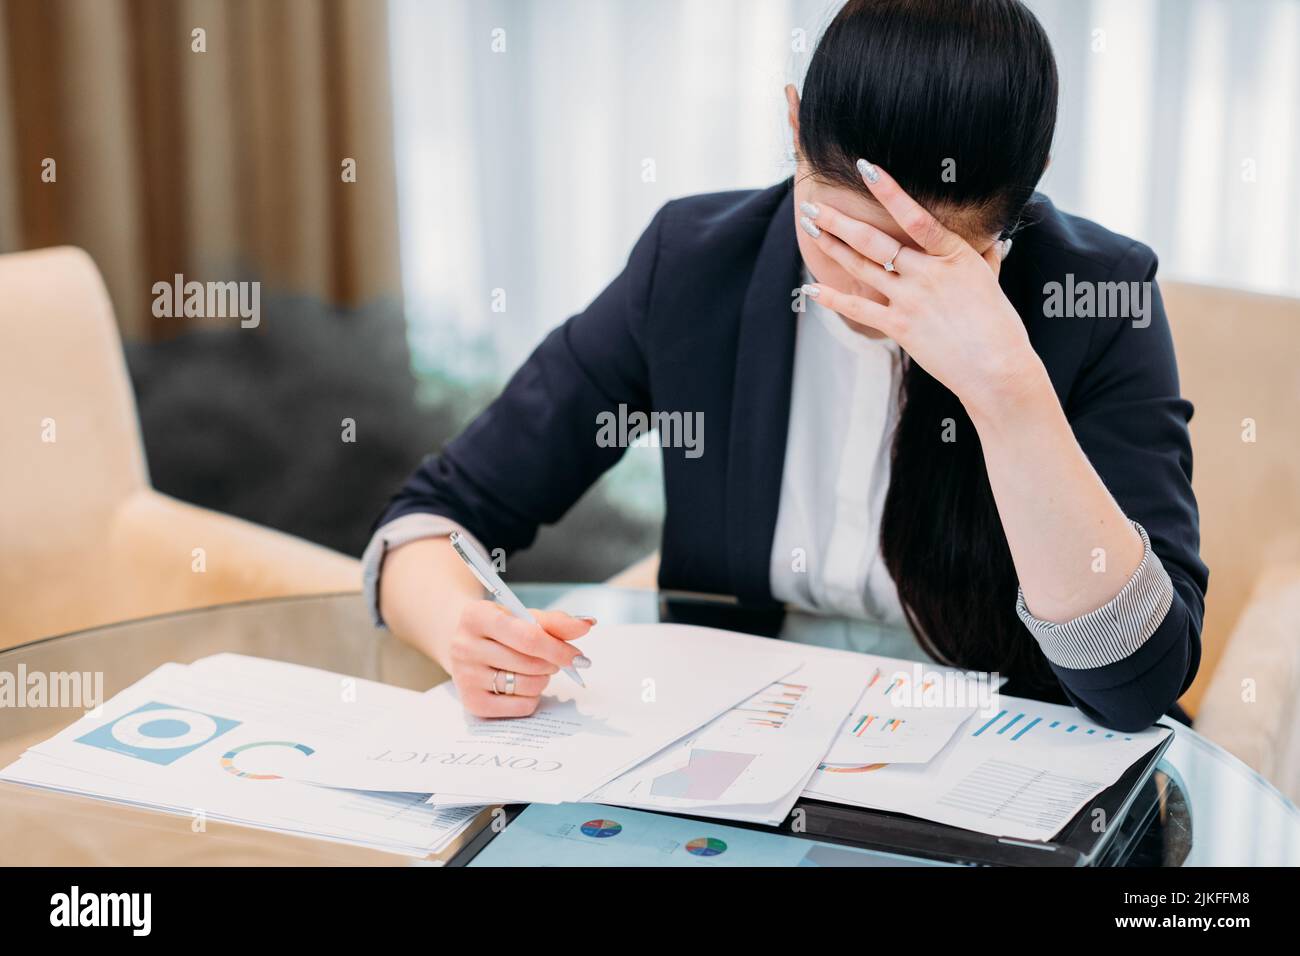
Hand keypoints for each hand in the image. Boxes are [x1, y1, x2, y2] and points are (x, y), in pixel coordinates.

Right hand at [447, 601, 593, 717]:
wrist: (462, 643)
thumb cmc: (500, 628)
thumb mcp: (522, 616)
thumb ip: (555, 622)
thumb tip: (587, 624)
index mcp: (476, 616)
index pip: (528, 637)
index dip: (558, 648)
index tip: (578, 656)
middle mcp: (464, 646)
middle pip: (530, 663)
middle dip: (552, 663)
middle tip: (552, 660)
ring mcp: (465, 677)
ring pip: (527, 686)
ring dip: (542, 680)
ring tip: (533, 670)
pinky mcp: (472, 702)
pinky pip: (520, 707)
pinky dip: (531, 698)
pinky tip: (521, 686)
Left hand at [799, 160, 1045, 418]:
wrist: (997, 368)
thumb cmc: (999, 325)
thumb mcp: (992, 281)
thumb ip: (986, 257)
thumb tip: (995, 240)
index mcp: (953, 254)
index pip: (914, 215)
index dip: (888, 190)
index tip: (865, 168)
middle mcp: (927, 272)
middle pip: (874, 240)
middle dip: (839, 221)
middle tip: (813, 206)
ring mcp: (911, 299)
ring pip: (862, 266)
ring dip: (831, 246)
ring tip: (809, 229)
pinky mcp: (899, 326)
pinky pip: (858, 308)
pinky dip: (832, 298)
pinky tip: (810, 288)